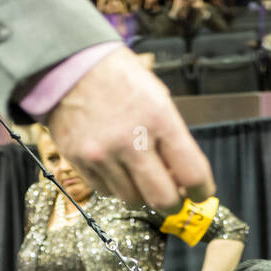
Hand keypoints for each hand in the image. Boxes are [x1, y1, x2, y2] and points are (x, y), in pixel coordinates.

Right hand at [46, 48, 215, 213]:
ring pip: (132, 199)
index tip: (200, 193)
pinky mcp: (79, 161)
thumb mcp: (157, 97)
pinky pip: (105, 191)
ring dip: (142, 194)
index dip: (201, 191)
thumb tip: (181, 177)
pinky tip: (115, 167)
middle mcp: (131, 141)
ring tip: (140, 175)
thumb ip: (171, 138)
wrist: (69, 66)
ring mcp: (102, 155)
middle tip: (174, 198)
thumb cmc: (119, 79)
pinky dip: (116, 186)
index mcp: (158, 119)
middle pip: (163, 199)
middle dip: (174, 204)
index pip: (192, 173)